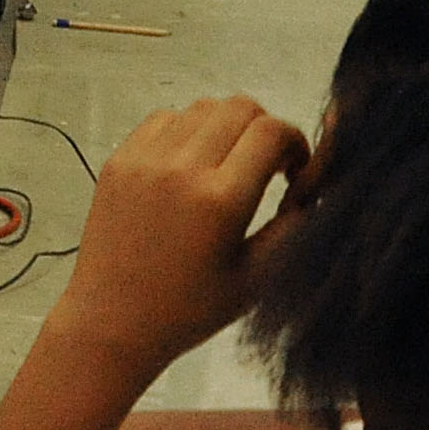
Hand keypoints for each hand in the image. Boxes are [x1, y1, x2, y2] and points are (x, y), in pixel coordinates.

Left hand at [43, 97, 306, 373]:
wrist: (112, 321)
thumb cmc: (191, 310)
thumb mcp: (257, 276)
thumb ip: (294, 225)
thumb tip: (316, 184)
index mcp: (221, 199)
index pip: (271, 131)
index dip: (295, 142)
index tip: (294, 171)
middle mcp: (181, 167)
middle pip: (239, 107)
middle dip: (264, 129)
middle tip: (266, 167)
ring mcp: (144, 159)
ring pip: (201, 107)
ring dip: (226, 127)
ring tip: (227, 166)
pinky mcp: (118, 160)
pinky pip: (163, 119)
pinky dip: (186, 130)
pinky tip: (189, 166)